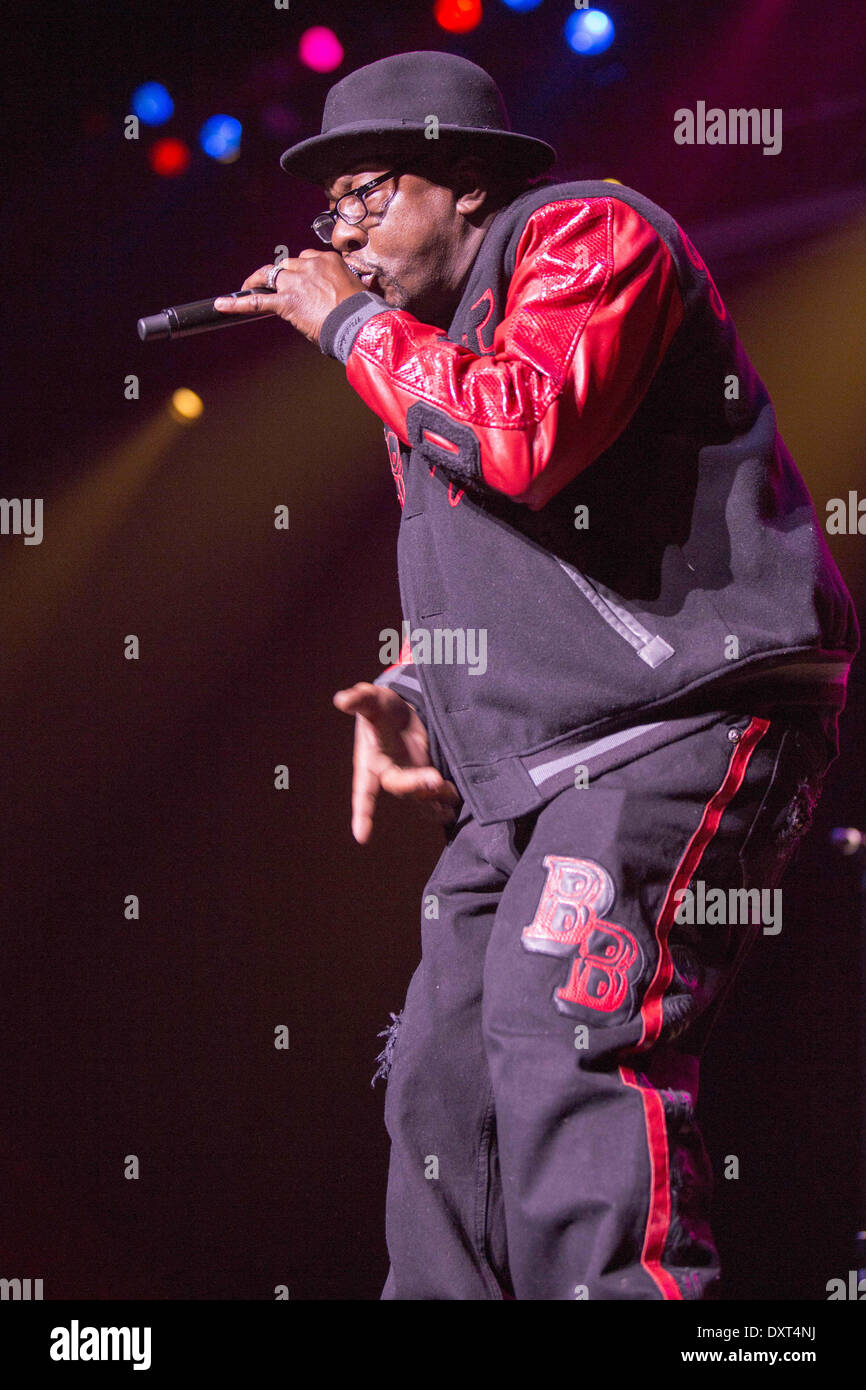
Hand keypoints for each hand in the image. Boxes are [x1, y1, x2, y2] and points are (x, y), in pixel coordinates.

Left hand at [213, 250, 365, 346]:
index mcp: (328, 260)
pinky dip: (238, 303)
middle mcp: (310, 265)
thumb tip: (359, 288)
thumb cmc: (363, 312)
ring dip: (258, 282)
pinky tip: (222, 304)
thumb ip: (352, 284)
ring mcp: (296, 282)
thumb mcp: (359, 290)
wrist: (359, 324)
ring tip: (247, 287)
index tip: (300, 280)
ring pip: (271, 276)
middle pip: (286, 265)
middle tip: (271, 284)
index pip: (306, 258)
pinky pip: (257, 301)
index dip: (300, 271)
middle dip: (279, 275)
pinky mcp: (286, 302)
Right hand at [333, 682, 460, 843]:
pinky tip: (456, 806)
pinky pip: (436, 799)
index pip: (363, 790)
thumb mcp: (371, 700)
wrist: (402, 713)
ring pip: (423, 798)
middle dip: (417, 786)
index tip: (362, 837)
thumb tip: (342, 700)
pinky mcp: (428, 779)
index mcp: (370, 763)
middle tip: (435, 779)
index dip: (363, 813)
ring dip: (437, 797)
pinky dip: (447, 803)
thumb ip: (359, 699)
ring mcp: (410, 780)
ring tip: (452, 792)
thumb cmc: (381, 708)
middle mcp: (390, 776)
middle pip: (402, 788)